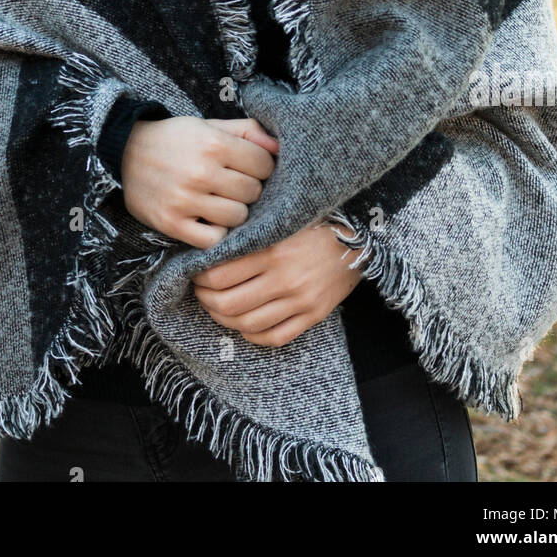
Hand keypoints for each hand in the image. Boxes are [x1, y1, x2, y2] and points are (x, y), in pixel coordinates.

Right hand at [121, 115, 278, 248]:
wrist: (124, 154)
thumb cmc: (174, 139)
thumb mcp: (209, 125)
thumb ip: (247, 131)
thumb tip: (280, 148)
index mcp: (213, 143)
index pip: (264, 164)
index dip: (262, 167)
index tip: (249, 167)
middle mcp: (201, 172)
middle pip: (252, 192)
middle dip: (249, 189)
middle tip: (234, 185)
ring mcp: (185, 200)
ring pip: (237, 218)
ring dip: (234, 212)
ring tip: (222, 202)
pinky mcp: (171, 223)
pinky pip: (213, 240)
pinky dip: (216, 233)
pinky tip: (209, 220)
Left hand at [191, 219, 361, 347]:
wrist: (359, 238)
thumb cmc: (314, 221)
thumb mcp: (281, 218)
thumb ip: (250, 231)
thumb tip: (211, 244)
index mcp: (273, 250)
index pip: (220, 274)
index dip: (200, 277)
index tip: (196, 272)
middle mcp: (285, 279)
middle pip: (229, 304)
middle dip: (206, 300)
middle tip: (201, 292)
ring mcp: (300, 301)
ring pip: (248, 324)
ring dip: (224, 320)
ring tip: (218, 308)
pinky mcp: (314, 315)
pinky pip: (275, 337)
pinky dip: (253, 335)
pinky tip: (245, 324)